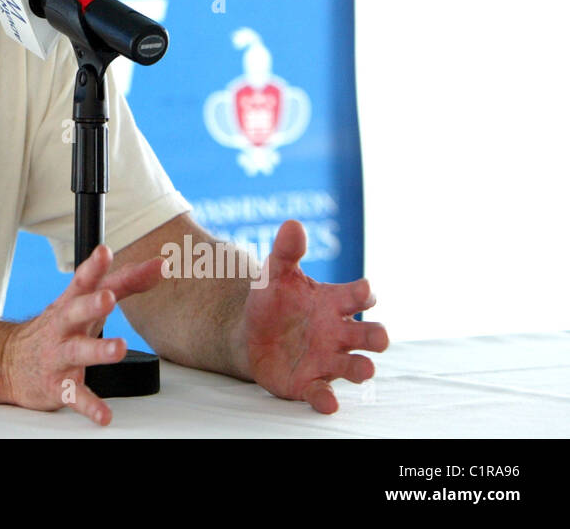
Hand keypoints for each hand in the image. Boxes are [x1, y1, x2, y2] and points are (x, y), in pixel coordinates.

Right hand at [0, 243, 163, 425]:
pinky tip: (104, 415)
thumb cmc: (58, 328)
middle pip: (75, 312)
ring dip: (98, 350)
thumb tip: (160, 266)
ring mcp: (59, 356)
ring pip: (77, 351)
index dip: (94, 266)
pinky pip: (74, 395)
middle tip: (108, 298)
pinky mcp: (58, 385)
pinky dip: (90, 405)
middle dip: (91, 303)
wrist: (8, 362)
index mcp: (71, 303)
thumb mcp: (85, 302)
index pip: (83, 280)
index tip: (105, 251)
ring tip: (119, 349)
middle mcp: (63, 326)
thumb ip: (124, 283)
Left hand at [238, 219, 389, 412]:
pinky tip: (328, 401)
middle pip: (370, 336)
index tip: (364, 292)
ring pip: (355, 367)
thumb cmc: (273, 300)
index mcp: (335, 303)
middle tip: (377, 337)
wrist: (248, 334)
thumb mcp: (275, 273)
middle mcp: (340, 333)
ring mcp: (328, 359)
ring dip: (362, 368)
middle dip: (377, 336)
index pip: (360, 298)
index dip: (364, 295)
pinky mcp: (310, 382)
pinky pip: (323, 393)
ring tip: (364, 369)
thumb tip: (293, 224)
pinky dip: (327, 399)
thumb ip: (286, 251)